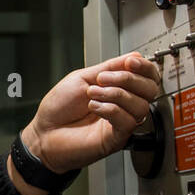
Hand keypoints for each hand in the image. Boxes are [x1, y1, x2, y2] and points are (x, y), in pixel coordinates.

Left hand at [21, 53, 162, 176]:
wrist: (44, 133)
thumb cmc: (58, 108)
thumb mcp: (83, 77)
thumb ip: (109, 67)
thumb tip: (133, 56)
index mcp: (118, 88)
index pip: (147, 76)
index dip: (144, 67)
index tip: (131, 62)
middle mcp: (124, 105)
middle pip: (150, 89)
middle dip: (129, 79)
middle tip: (104, 79)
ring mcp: (121, 122)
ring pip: (141, 105)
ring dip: (115, 94)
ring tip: (93, 94)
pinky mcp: (116, 138)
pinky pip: (128, 121)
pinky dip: (111, 109)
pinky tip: (95, 107)